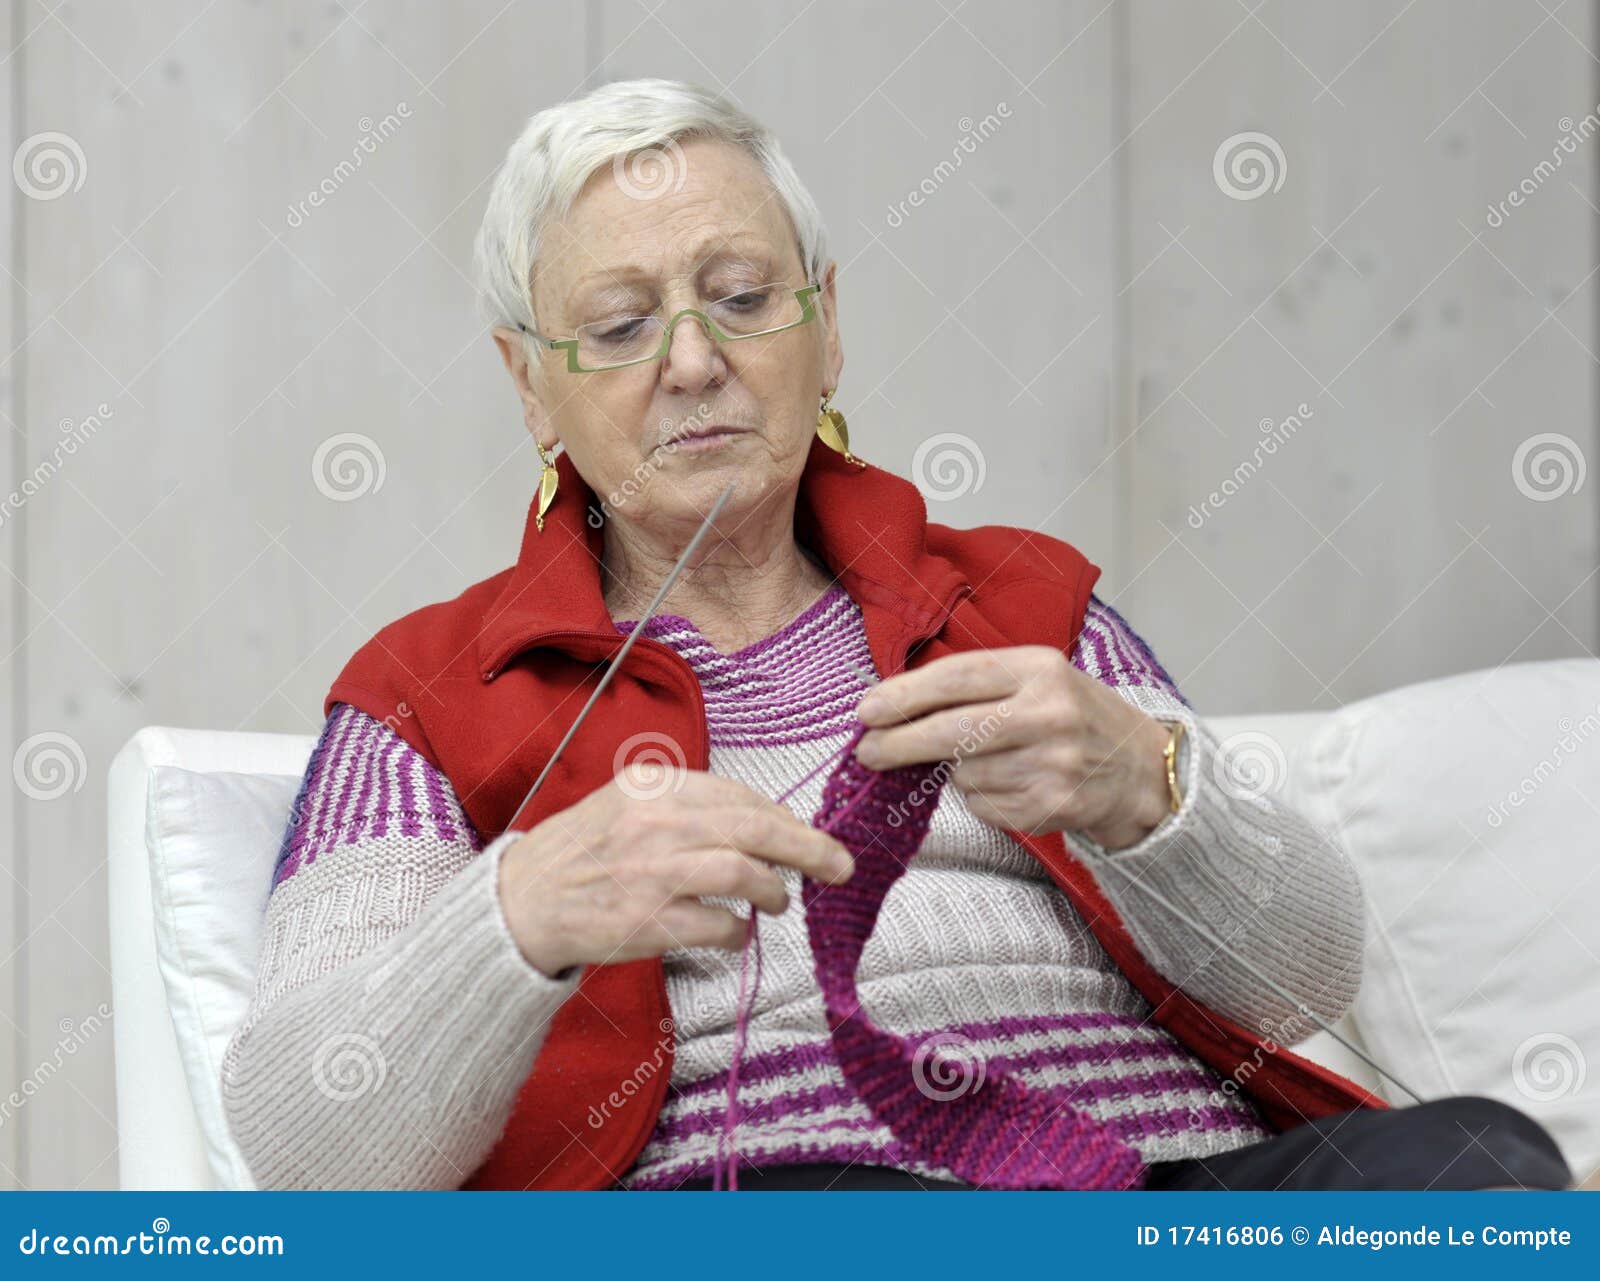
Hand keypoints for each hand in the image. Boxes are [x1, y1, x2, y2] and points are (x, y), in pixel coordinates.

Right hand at [497, 768, 854, 977]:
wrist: (524, 901)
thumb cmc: (586, 851)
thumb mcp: (629, 804)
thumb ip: (689, 805)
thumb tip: (765, 823)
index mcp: (653, 786)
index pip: (740, 795)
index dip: (784, 818)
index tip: (807, 834)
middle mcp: (654, 822)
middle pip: (754, 827)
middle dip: (807, 847)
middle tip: (837, 864)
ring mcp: (651, 872)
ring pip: (742, 873)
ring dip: (773, 890)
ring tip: (778, 900)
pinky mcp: (648, 922)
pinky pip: (718, 926)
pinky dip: (738, 933)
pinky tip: (735, 933)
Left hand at [854, 646, 1173, 848]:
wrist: (1138, 768)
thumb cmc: (1070, 714)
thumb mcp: (1035, 678)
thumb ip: (973, 686)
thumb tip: (891, 706)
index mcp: (1040, 669)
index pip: (956, 678)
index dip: (904, 695)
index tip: (866, 710)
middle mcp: (1048, 714)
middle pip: (951, 732)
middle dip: (898, 744)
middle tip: (866, 752)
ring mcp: (1052, 764)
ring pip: (963, 773)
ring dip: (951, 771)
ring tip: (983, 760)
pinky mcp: (1050, 807)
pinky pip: (983, 805)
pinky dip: (978, 797)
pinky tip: (1007, 783)